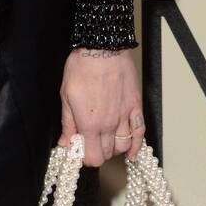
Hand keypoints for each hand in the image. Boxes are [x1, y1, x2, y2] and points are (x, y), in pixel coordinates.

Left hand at [58, 47, 144, 164]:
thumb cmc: (82, 67)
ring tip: (105, 140)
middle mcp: (109, 124)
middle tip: (89, 141)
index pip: (92, 157)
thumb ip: (67, 123)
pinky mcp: (135, 107)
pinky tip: (130, 151)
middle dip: (97, 151)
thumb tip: (65, 142)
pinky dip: (136, 146)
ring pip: (123, 146)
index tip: (79, 150)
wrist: (103, 48)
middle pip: (107, 153)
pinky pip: (140, 134)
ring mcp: (125, 117)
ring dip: (113, 148)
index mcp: (90, 123)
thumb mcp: (66, 95)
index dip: (85, 157)